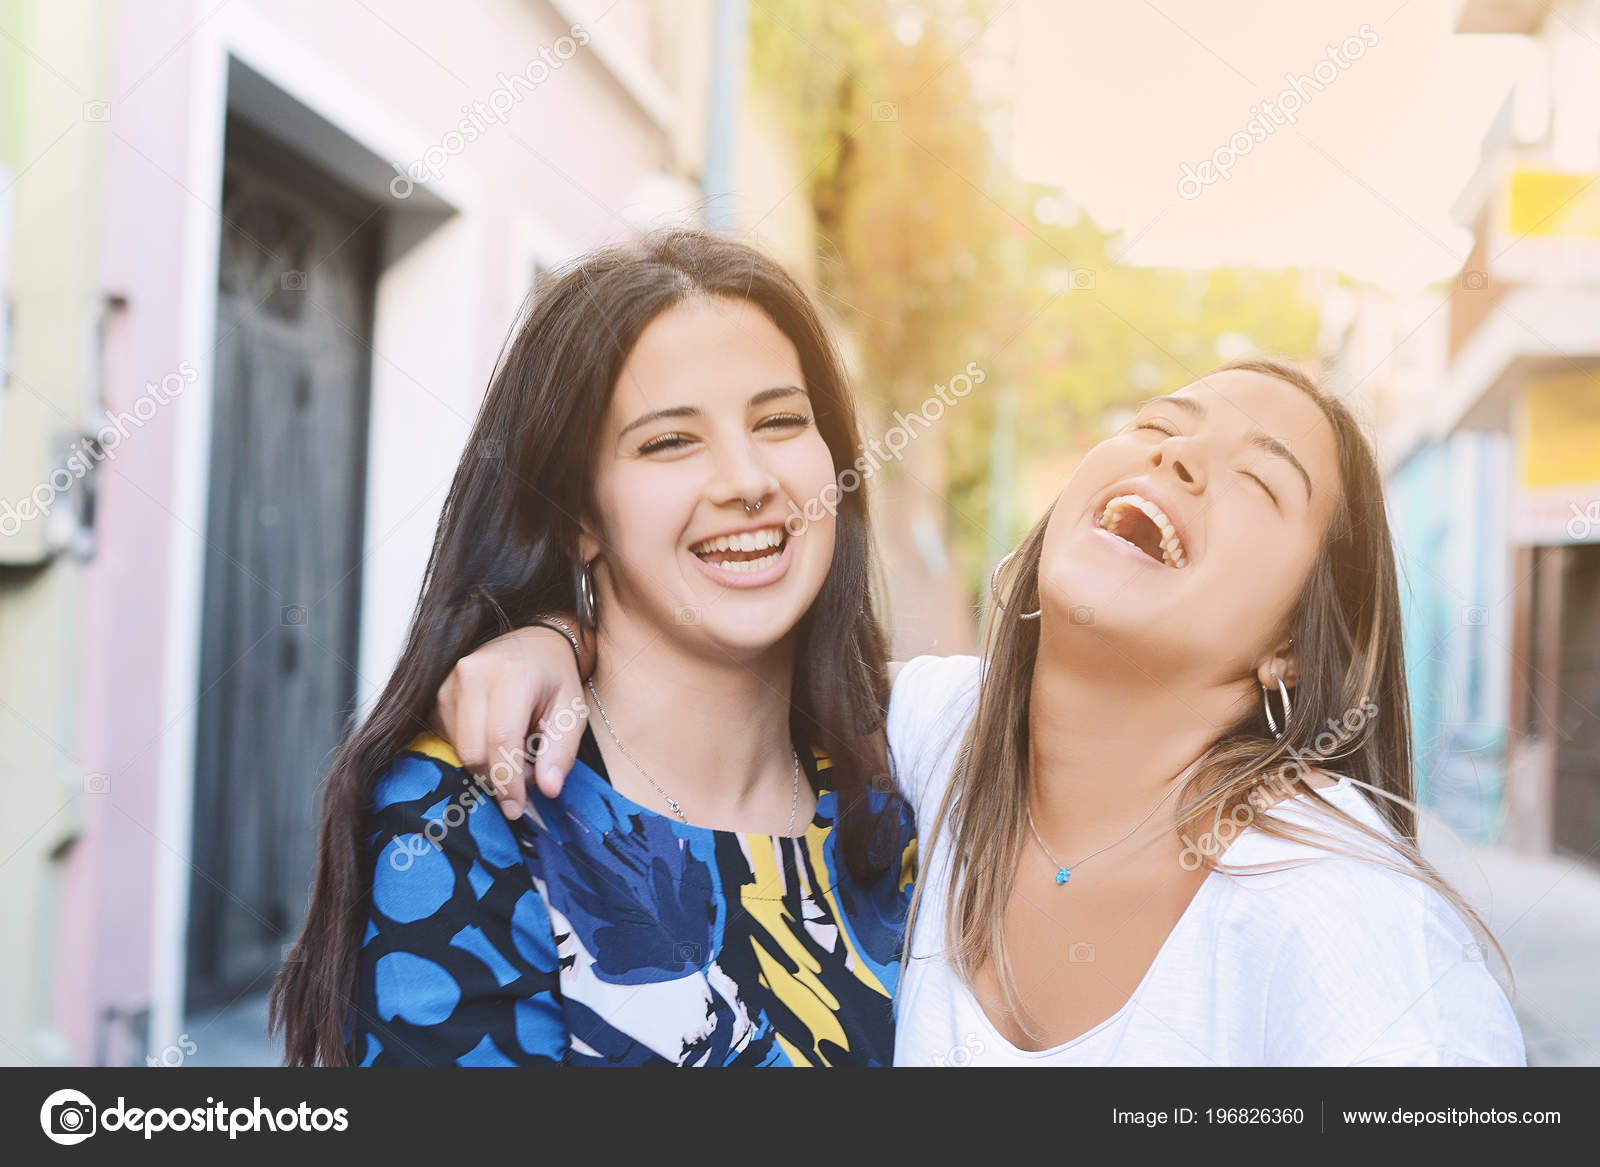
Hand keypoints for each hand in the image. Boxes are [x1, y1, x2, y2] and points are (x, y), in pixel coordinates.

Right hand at [431, 624, 588, 817]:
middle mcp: (471, 674)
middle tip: (526, 769)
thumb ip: (561, 751)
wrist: (531, 641)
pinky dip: (472, 750)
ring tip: (515, 747)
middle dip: (498, 777)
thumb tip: (547, 790)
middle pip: (474, 751)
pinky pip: (447, 740)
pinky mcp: (434, 693)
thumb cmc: (554, 678)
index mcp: (510, 675)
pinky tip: (492, 737)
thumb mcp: (572, 711)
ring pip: (459, 750)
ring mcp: (447, 682)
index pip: (501, 739)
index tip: (516, 808)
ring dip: (486, 764)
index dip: (507, 781)